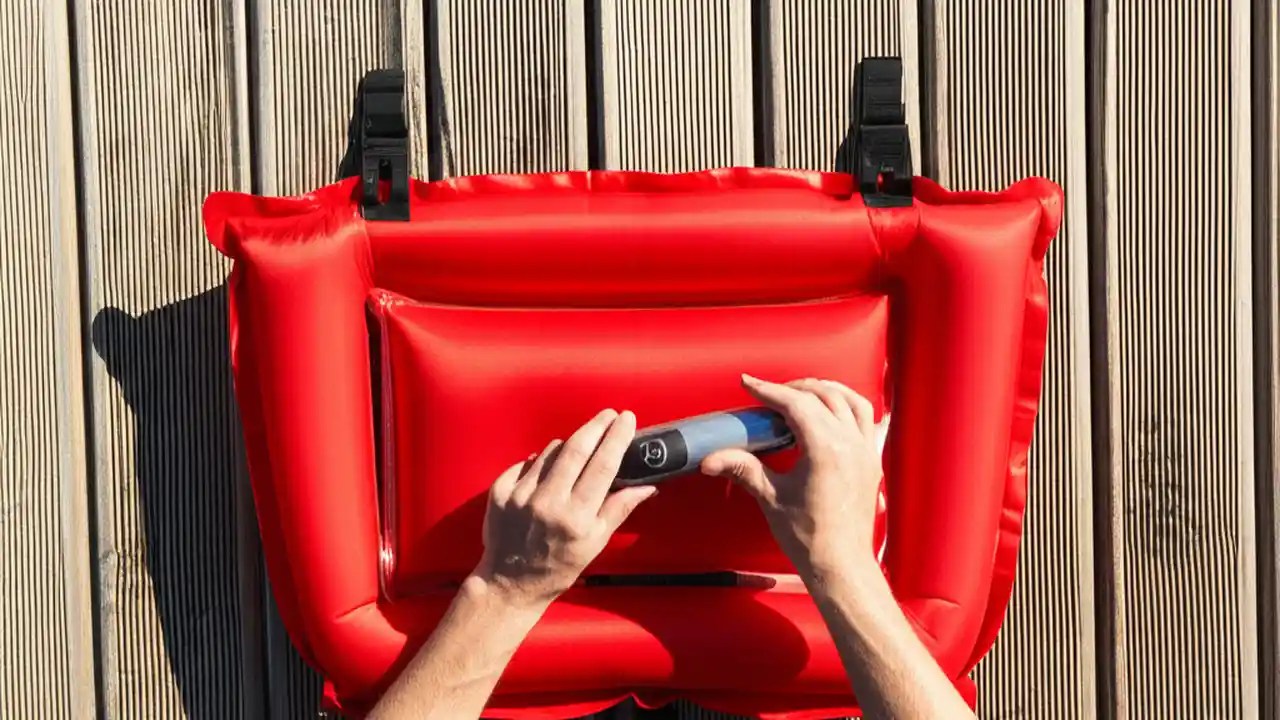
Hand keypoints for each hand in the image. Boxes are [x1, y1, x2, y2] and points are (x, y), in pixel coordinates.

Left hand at [471, 409, 657, 607]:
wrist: (510, 582)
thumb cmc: (558, 566)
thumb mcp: (595, 542)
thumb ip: (619, 509)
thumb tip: (647, 486)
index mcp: (577, 518)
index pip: (602, 466)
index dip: (616, 438)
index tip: (626, 419)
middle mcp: (548, 503)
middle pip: (576, 449)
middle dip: (596, 426)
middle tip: (609, 414)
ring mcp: (520, 496)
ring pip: (550, 452)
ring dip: (568, 444)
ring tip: (579, 448)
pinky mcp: (500, 491)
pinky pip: (527, 463)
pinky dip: (540, 461)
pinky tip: (546, 471)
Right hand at [701, 375, 881, 579]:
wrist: (840, 565)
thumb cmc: (808, 537)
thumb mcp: (771, 498)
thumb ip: (743, 468)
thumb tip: (710, 459)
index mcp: (825, 450)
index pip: (795, 404)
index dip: (769, 390)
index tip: (749, 384)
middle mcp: (850, 444)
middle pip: (821, 396)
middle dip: (792, 388)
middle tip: (768, 393)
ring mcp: (865, 451)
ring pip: (850, 400)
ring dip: (824, 390)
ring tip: (800, 392)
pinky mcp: (872, 461)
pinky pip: (868, 418)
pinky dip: (849, 405)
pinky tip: (834, 409)